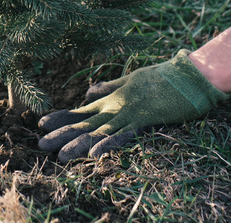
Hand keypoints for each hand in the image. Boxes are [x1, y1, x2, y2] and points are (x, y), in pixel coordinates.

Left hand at [38, 51, 228, 160]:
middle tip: (41, 145)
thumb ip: (109, 87)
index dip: (62, 117)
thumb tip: (89, 92)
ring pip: (99, 130)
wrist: (189, 74)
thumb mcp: (131, 80)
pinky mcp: (145, 117)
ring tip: (61, 156)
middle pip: (84, 122)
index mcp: (113, 98)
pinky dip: (109, 142)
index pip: (81, 110)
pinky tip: (95, 153)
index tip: (42, 123)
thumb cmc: (164, 77)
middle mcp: (116, 105)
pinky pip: (124, 133)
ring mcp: (129, 111)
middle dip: (62, 134)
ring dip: (79, 143)